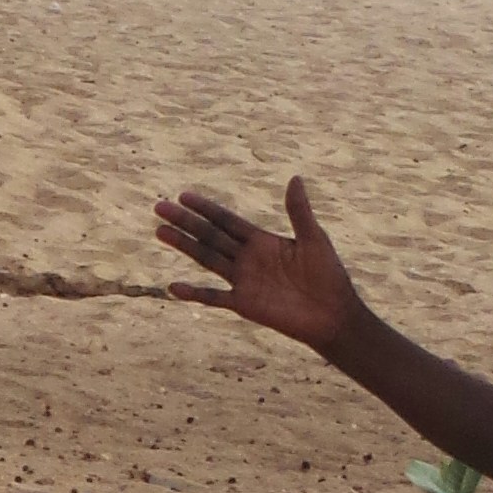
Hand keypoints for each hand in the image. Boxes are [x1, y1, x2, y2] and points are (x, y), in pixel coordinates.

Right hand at [154, 177, 363, 358]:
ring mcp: (243, 281)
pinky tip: (173, 287)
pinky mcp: (244, 304)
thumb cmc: (328, 275)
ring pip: (206, 259)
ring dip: (184, 246)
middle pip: (209, 236)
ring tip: (160, 231)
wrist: (333, 314)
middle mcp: (247, 258)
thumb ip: (299, 211)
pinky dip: (194, 293)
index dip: (206, 208)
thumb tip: (295, 178)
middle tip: (159, 207)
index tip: (183, 195)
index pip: (227, 220)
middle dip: (185, 222)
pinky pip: (214, 297)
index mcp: (261, 240)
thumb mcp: (314, 238)